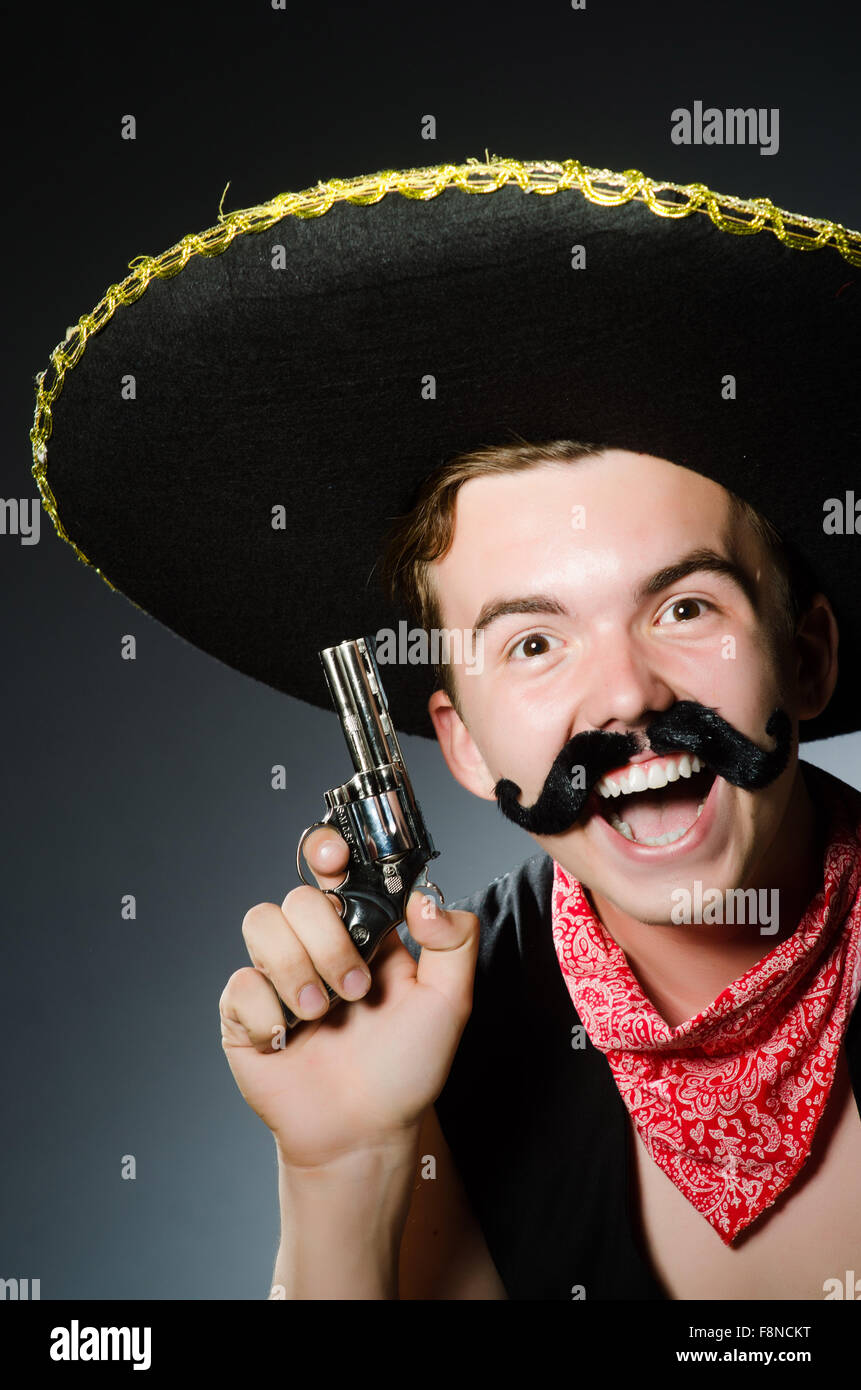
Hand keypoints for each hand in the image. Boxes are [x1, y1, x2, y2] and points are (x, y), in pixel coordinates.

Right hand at [219, 828, 478, 1169]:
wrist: (363, 1132)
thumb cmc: (407, 1068)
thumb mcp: (450, 1002)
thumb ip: (454, 941)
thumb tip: (424, 897)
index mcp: (362, 928)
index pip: (335, 865)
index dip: (328, 849)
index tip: (335, 858)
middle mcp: (316, 943)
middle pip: (299, 896)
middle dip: (328, 942)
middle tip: (355, 990)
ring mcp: (277, 974)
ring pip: (261, 923)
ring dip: (297, 971)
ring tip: (322, 1015)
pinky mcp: (245, 1011)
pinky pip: (240, 984)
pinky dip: (268, 1013)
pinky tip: (289, 1040)